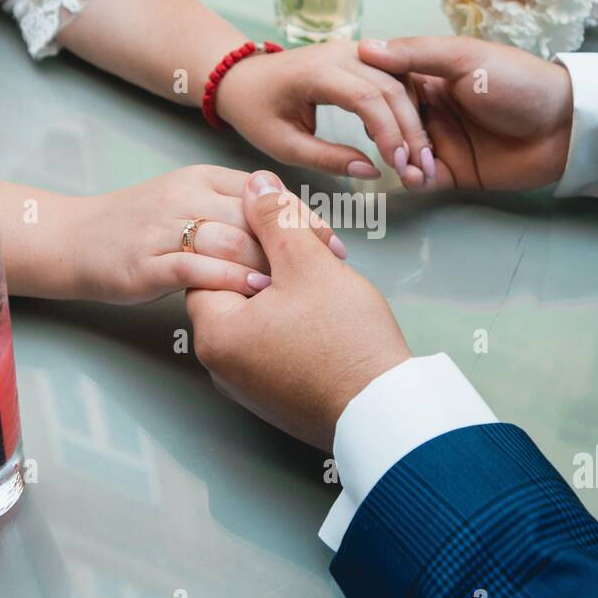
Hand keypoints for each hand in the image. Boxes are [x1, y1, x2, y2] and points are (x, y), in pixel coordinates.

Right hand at [50, 165, 342, 304]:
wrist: (74, 240)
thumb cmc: (139, 228)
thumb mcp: (188, 203)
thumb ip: (233, 209)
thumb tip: (289, 228)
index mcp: (202, 178)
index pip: (265, 191)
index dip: (303, 217)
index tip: (334, 243)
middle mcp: (186, 196)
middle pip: (255, 214)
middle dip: (298, 242)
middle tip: (330, 268)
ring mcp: (164, 227)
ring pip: (230, 238)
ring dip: (270, 261)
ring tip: (301, 285)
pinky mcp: (147, 260)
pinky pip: (197, 266)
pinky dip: (231, 277)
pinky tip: (257, 289)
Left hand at [186, 170, 410, 450]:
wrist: (386, 412)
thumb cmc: (346, 341)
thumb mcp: (309, 264)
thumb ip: (276, 218)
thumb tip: (255, 184)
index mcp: (214, 333)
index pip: (211, 264)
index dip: (251, 239)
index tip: (288, 238)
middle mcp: (219, 366)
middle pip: (234, 291)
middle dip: (272, 268)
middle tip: (314, 261)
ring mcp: (246, 388)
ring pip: (256, 320)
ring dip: (286, 298)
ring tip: (326, 292)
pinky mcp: (274, 400)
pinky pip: (272, 349)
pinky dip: (294, 329)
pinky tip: (328, 323)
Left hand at [215, 40, 432, 184]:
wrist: (243, 78)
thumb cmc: (257, 111)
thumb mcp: (283, 145)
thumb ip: (327, 159)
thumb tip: (372, 172)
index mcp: (317, 72)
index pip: (367, 98)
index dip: (390, 133)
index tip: (400, 166)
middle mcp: (340, 52)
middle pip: (392, 86)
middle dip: (410, 129)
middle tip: (420, 167)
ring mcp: (352, 49)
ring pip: (400, 79)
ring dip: (413, 117)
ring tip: (418, 155)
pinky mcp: (360, 55)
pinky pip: (393, 76)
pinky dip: (405, 105)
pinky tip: (405, 135)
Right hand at [357, 37, 573, 190]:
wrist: (564, 125)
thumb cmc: (519, 82)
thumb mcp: (465, 58)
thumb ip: (416, 54)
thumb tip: (365, 47)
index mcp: (432, 76)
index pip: (387, 85)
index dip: (372, 95)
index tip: (360, 102)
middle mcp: (432, 109)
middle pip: (390, 122)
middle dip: (384, 134)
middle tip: (384, 140)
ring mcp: (443, 142)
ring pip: (403, 154)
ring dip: (399, 159)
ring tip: (405, 163)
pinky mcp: (456, 171)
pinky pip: (424, 179)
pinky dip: (416, 179)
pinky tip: (419, 176)